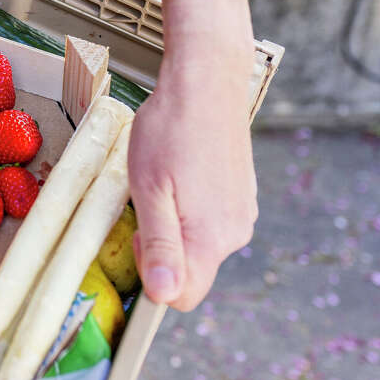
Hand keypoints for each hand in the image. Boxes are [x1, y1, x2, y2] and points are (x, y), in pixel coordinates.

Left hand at [127, 47, 256, 310]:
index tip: (137, 236)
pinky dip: (189, 208)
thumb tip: (165, 296)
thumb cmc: (170, 130)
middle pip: (189, 271)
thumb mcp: (149, 188)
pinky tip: (181, 173)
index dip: (151, 278)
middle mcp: (234, 233)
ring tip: (162, 181)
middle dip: (160, 250)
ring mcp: (241, 213)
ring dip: (173, 225)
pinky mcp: (242, 195)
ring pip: (197, 244)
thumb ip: (160, 245)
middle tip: (145, 200)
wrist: (207, 81)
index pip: (181, 297)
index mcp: (211, 238)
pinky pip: (209, 221)